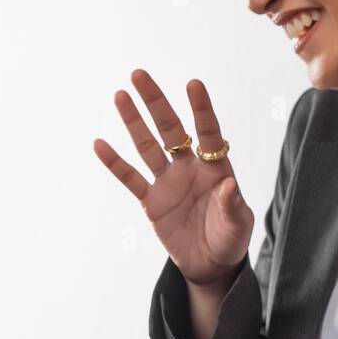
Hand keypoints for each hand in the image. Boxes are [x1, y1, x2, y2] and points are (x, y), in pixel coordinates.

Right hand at [93, 70, 252, 288]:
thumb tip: (229, 185)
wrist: (210, 264)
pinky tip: (100, 144)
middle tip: (139, 74)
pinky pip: (130, 178)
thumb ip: (232, 205)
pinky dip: (115, 163)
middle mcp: (190, 168)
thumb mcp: (238, 225)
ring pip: (147, 146)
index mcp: (216, 168)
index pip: (208, 133)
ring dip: (133, 121)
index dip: (201, 109)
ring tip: (120, 95)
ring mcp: (168, 182)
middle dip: (156, 102)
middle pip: (170, 129)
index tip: (193, 84)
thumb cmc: (230, 239)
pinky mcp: (151, 201)